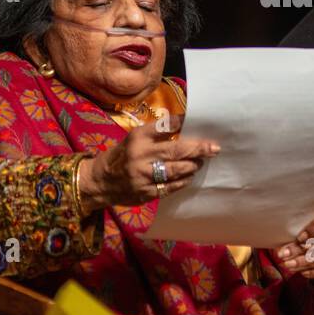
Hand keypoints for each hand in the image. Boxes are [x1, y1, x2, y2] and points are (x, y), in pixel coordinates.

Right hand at [80, 122, 218, 206]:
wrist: (100, 182)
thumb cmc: (123, 155)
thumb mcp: (134, 138)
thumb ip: (157, 133)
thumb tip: (184, 124)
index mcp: (137, 138)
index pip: (164, 126)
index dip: (181, 123)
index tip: (195, 121)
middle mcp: (141, 156)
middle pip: (175, 150)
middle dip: (198, 149)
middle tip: (214, 148)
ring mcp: (143, 176)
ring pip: (176, 170)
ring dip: (192, 165)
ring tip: (201, 162)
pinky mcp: (146, 193)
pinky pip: (171, 187)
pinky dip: (182, 181)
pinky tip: (189, 176)